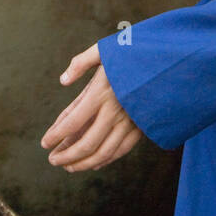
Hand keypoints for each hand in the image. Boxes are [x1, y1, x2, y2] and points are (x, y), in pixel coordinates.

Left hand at [41, 44, 142, 171]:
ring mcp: (131, 122)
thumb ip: (81, 62)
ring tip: (68, 166)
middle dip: (66, 156)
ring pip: (104, 152)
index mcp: (102, 92)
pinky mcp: (143, 127)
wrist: (171, 62)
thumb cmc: (134, 52)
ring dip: (83, 164)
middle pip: (86, 144)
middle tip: (53, 160)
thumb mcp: (105, 49)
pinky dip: (105, 160)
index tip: (44, 143)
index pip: (72, 122)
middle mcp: (116, 111)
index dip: (55, 135)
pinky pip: (121, 150)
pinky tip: (93, 163)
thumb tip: (63, 80)